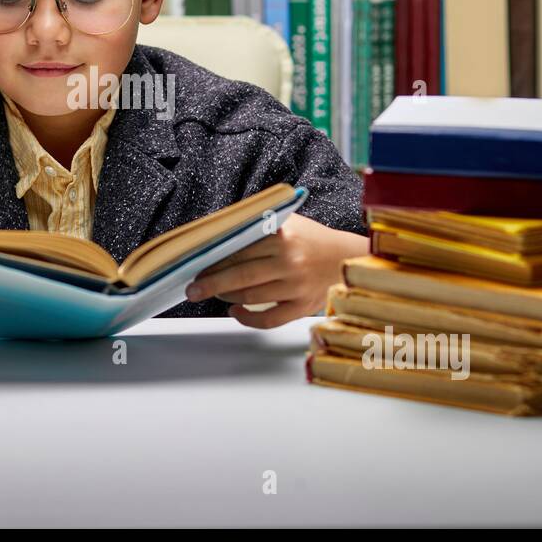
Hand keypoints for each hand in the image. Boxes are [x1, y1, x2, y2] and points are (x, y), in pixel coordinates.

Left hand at [183, 215, 369, 328]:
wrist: (348, 259)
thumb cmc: (312, 239)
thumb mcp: (288, 222)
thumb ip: (257, 225)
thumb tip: (218, 232)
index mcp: (283, 236)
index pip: (239, 250)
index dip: (214, 260)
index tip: (196, 266)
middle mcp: (289, 261)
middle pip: (241, 275)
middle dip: (211, 284)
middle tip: (193, 289)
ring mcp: (297, 286)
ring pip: (251, 297)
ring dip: (227, 297)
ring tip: (216, 293)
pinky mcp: (303, 306)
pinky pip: (269, 319)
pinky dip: (248, 319)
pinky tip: (235, 312)